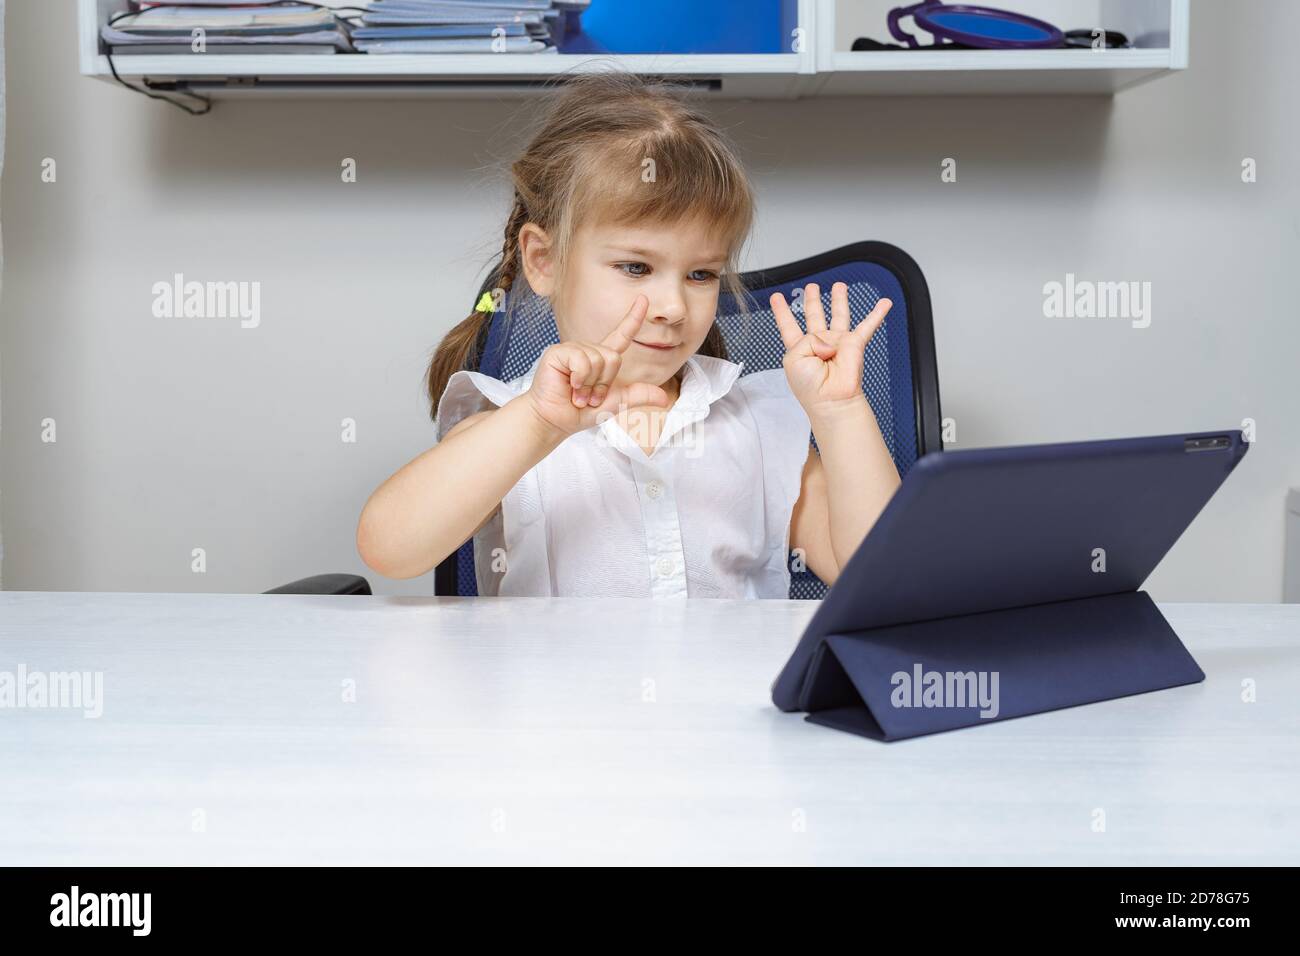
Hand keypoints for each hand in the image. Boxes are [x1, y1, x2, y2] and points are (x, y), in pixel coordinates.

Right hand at [525, 294, 671, 436]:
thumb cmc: (580, 412)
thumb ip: (638, 396)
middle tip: (588, 396)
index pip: (622, 335)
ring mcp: (572, 349)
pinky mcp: (558, 353)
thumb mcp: (616, 403)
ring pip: (598, 360)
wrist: (555, 421)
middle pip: (613, 357)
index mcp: (602, 359)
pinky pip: (581, 360)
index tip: (643, 299)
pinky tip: (569, 385)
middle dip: (603, 383)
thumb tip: (664, 398)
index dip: (633, 318)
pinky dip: (579, 378)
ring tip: (578, 394)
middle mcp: (589, 350)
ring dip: (589, 385)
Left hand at [771, 282, 891, 416]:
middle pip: (814, 315)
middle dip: (812, 300)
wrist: (831, 401)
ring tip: (839, 286)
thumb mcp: (793, 359)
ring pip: (838, 315)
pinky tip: (884, 303)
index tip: (777, 297)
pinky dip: (877, 314)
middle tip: (811, 287)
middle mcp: (818, 344)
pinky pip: (867, 325)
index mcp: (799, 348)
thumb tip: (829, 340)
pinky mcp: (854, 344)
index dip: (782, 311)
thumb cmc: (810, 388)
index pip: (789, 325)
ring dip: (839, 300)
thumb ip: (806, 340)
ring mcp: (837, 343)